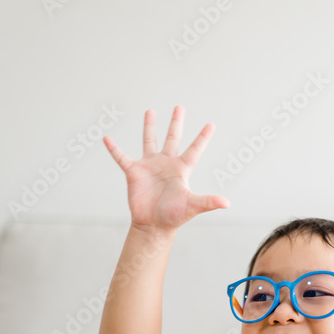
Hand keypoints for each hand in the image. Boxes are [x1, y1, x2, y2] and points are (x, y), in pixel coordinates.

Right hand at [103, 106, 229, 230]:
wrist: (153, 226)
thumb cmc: (174, 217)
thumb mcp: (192, 206)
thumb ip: (208, 201)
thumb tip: (227, 203)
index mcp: (181, 169)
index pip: (195, 149)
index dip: (203, 137)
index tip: (211, 124)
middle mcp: (167, 164)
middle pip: (172, 138)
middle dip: (176, 123)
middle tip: (179, 107)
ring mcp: (150, 166)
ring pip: (149, 141)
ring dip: (149, 126)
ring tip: (150, 111)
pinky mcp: (134, 172)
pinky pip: (122, 157)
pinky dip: (114, 148)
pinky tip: (106, 138)